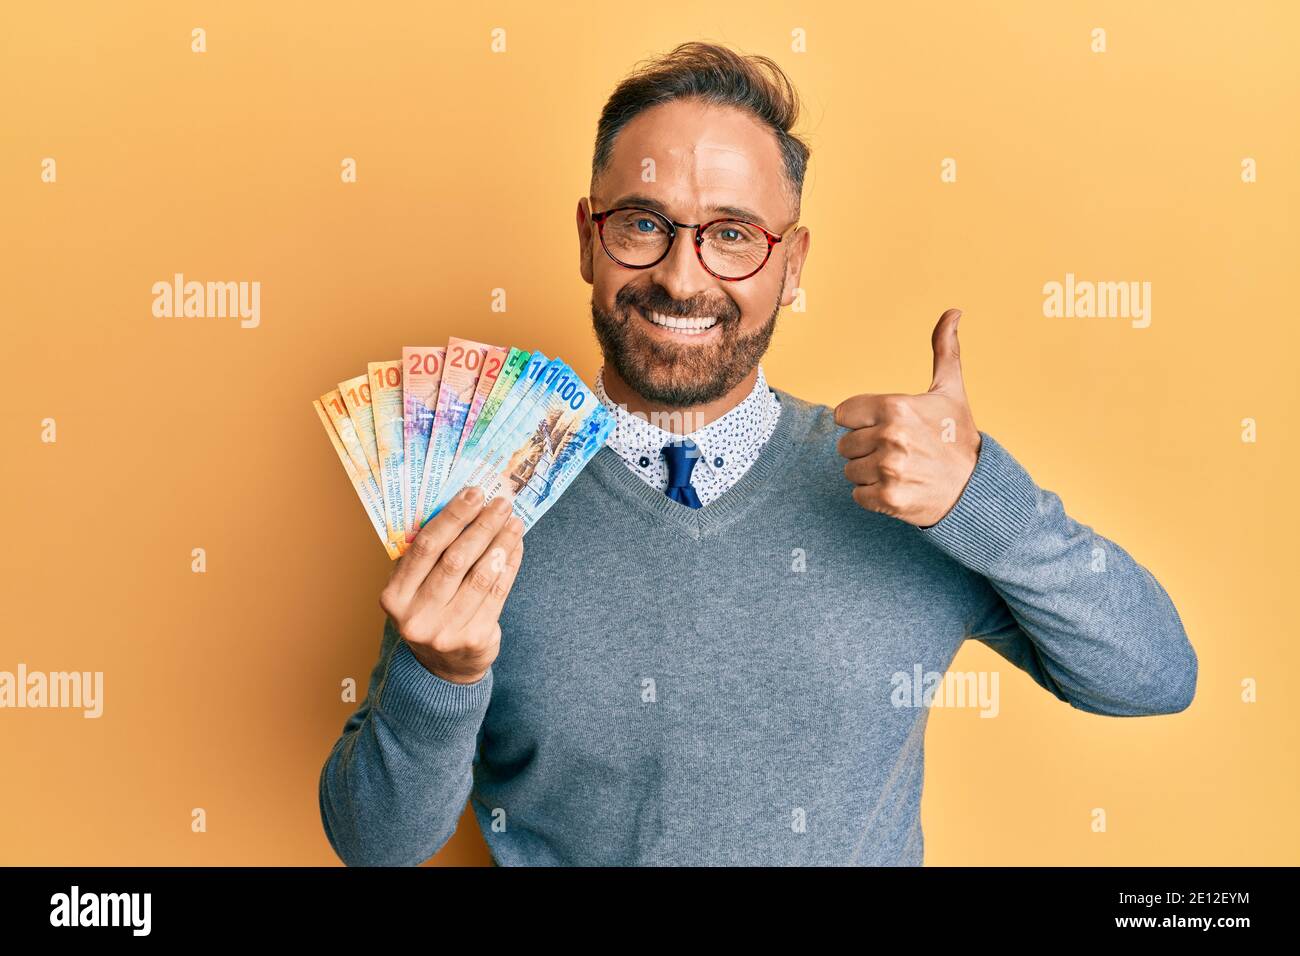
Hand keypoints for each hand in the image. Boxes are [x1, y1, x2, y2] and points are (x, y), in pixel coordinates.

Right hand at [378, 486, 524, 683]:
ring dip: (501, 543)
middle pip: (455, 560)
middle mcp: (416, 616)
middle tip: (501, 503)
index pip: (426, 547)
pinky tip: (515, 547)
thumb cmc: (430, 611)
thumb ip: (427, 556)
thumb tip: (461, 506)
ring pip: (481, 576)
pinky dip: (509, 566)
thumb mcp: (414, 588)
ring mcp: (446, 631)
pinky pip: (498, 593)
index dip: (452, 517)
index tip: (473, 493)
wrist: (443, 667)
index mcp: (394, 597)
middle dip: (481, 526)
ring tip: (513, 522)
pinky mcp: (475, 639)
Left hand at [834, 308, 981, 527]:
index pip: (842, 414)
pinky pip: (857, 496)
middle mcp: (890, 436)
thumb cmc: (958, 437)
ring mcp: (888, 469)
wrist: (977, 488)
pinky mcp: (888, 498)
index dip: (860, 422)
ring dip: (869, 473)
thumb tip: (953, 311)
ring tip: (899, 470)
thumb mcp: (951, 391)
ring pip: (849, 470)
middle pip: (844, 444)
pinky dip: (873, 496)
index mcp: (896, 406)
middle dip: (865, 449)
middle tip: (897, 452)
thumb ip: (944, 351)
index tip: (884, 427)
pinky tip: (898, 488)